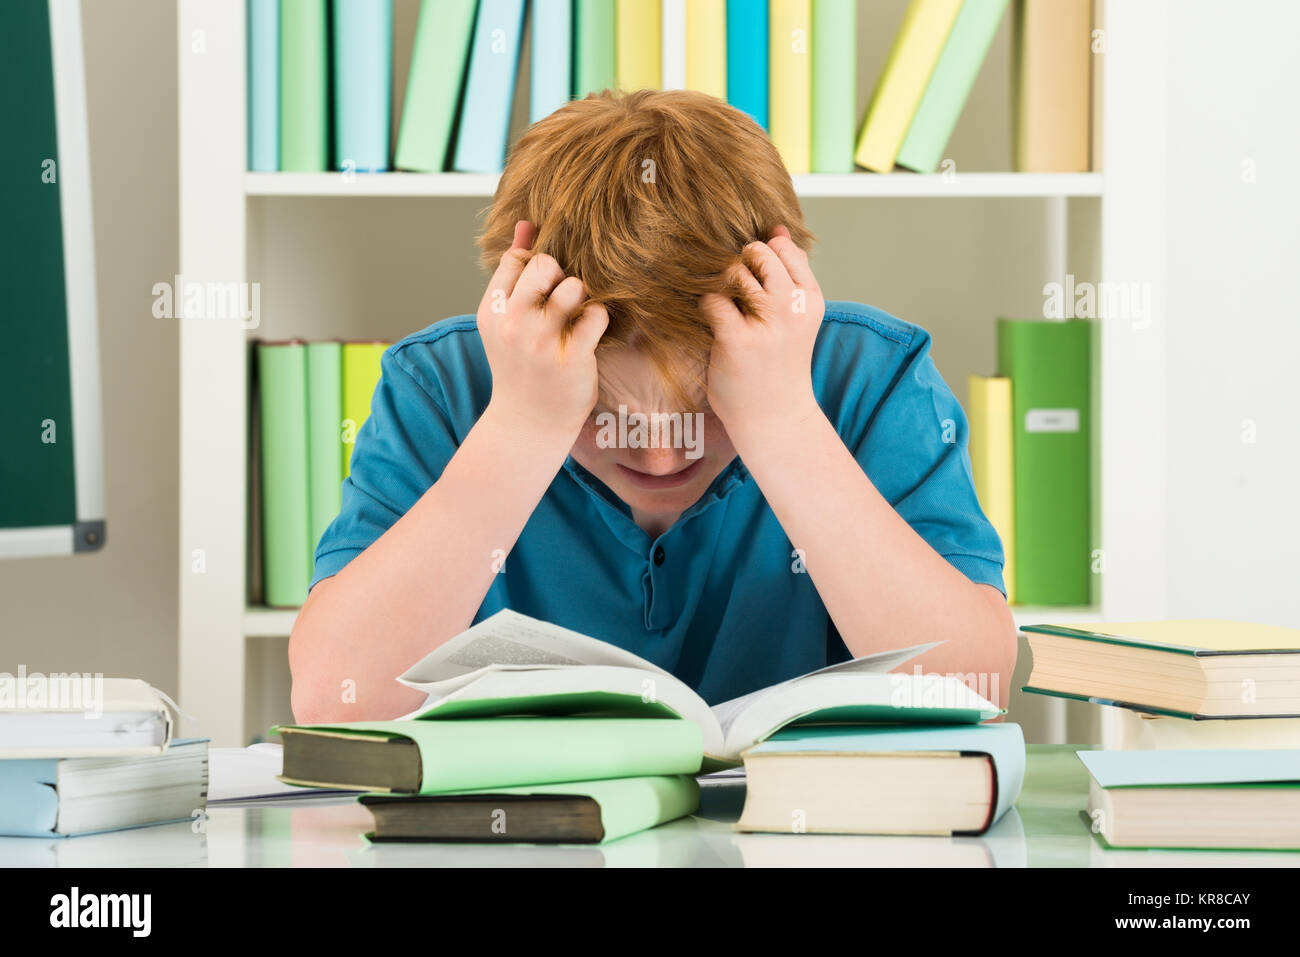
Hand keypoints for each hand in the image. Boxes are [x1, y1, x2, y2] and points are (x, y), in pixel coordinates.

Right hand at [477, 220, 608, 446]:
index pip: (517, 258)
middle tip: (562, 299)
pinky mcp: (571, 356)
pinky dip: (598, 320)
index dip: (536, 267)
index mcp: (492, 310)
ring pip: (573, 286)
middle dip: (559, 275)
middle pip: (545, 263)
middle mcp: (512, 323)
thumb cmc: (521, 364)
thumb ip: (514, 271)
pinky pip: (596, 313)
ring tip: (576, 317)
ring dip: (581, 298)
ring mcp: (541, 340)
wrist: (528, 423)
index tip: (542, 290)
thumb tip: (525, 223)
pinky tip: (589, 334)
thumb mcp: (506, 320)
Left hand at [700, 225, 825, 449]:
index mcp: (812, 298)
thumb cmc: (780, 362)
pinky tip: (714, 324)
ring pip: (732, 273)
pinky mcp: (737, 339)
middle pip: (756, 253)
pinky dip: (707, 307)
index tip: (755, 280)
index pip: (783, 248)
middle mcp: (793, 306)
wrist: (775, 417)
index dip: (762, 257)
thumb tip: (778, 227)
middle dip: (739, 266)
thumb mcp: (797, 316)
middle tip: (736, 295)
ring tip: (728, 312)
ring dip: (721, 288)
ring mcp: (766, 323)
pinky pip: (712, 300)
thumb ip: (789, 272)